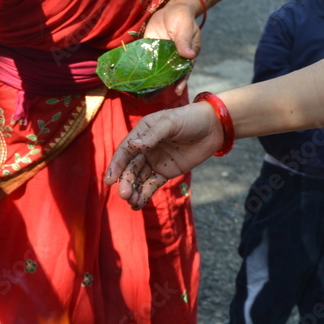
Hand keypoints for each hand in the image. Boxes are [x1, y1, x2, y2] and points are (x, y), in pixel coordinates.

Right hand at [104, 102, 222, 209]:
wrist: (213, 127)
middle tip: (124, 194)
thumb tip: (133, 146)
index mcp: (142, 134)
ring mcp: (154, 161)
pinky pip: (152, 185)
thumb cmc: (190, 119)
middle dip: (126, 182)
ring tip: (131, 202)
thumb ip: (153, 135)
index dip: (116, 166)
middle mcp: (144, 149)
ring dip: (133, 190)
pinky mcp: (165, 172)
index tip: (109, 180)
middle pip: (130, 168)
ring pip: (139, 178)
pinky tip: (138, 204)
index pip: (124, 152)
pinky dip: (144, 194)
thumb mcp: (170, 123)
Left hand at [144, 0, 204, 94]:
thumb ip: (185, 40)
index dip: (180, 82)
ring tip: (138, 95)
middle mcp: (171, 62)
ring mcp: (159, 59)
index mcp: (185, 58)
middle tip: (148, 99)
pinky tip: (131, 81)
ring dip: (146, 85)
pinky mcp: (148, 54)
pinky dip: (138, 73)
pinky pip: (143, 65)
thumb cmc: (182, 19)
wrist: (170, 11)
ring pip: (153, 75)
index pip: (183, 72)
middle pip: (165, 78)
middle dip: (158, 89)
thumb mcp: (185, 27)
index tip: (177, 92)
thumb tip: (189, 55)